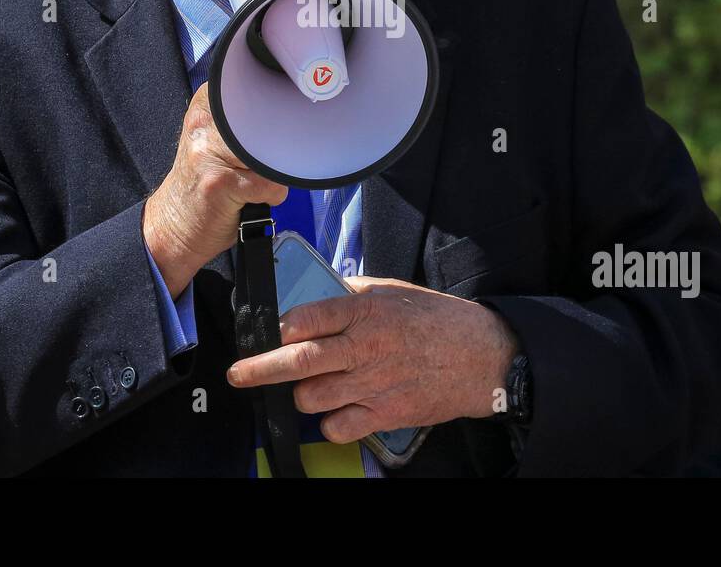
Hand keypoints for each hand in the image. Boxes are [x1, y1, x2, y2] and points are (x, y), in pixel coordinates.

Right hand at [142, 82, 287, 297]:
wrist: (172, 225)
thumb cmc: (203, 183)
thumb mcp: (215, 141)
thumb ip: (246, 123)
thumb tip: (297, 116)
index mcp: (206, 105)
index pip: (262, 92)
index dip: (279, 113)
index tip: (278, 130)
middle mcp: (204, 123)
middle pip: (271, 123)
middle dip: (278, 147)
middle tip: (264, 164)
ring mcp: (209, 152)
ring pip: (272, 154)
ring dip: (274, 173)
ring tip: (253, 182)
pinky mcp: (219, 183)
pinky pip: (270, 184)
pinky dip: (271, 197)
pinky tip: (251, 200)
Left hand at [225, 277, 521, 441]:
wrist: (481, 356)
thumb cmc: (434, 320)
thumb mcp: (392, 292)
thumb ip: (351, 294)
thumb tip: (314, 295)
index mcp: (365, 311)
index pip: (308, 317)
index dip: (279, 327)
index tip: (266, 332)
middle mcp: (365, 347)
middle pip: (299, 362)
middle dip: (260, 370)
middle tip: (239, 374)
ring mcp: (375, 384)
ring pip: (313, 398)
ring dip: (303, 396)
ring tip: (312, 387)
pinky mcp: (386, 415)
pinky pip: (337, 428)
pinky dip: (331, 423)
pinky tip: (339, 410)